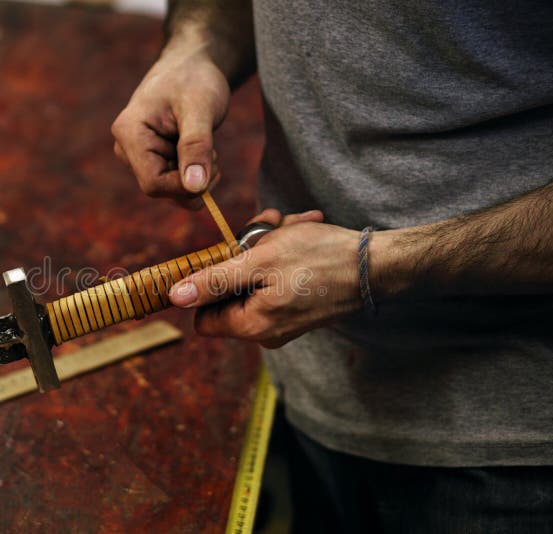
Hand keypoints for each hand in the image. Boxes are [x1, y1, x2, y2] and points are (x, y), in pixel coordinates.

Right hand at [111, 42, 229, 207]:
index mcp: (129, 133)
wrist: (192, 64)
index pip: (153, 184)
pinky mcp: (150, 160)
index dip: (186, 185)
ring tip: (205, 144)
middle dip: (193, 179)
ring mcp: (137, 156)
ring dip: (196, 176)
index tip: (214, 164)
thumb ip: (196, 146)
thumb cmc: (194, 79)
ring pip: (170, 190)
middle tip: (214, 151)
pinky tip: (200, 151)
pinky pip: (173, 184)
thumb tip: (194, 187)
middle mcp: (126, 148)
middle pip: (161, 190)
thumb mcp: (201, 108)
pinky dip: (194, 174)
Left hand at [168, 209, 363, 347]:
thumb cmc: (320, 260)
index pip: (203, 317)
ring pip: (254, 276)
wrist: (377, 265)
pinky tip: (301, 230)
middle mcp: (265, 329)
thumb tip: (175, 297)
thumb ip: (214, 281)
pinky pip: (275, 277)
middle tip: (265, 226)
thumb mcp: (259, 262)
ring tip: (289, 224)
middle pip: (230, 291)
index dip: (204, 284)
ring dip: (266, 245)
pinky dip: (282, 252)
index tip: (222, 254)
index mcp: (251, 325)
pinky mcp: (297, 304)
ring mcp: (282, 318)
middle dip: (242, 252)